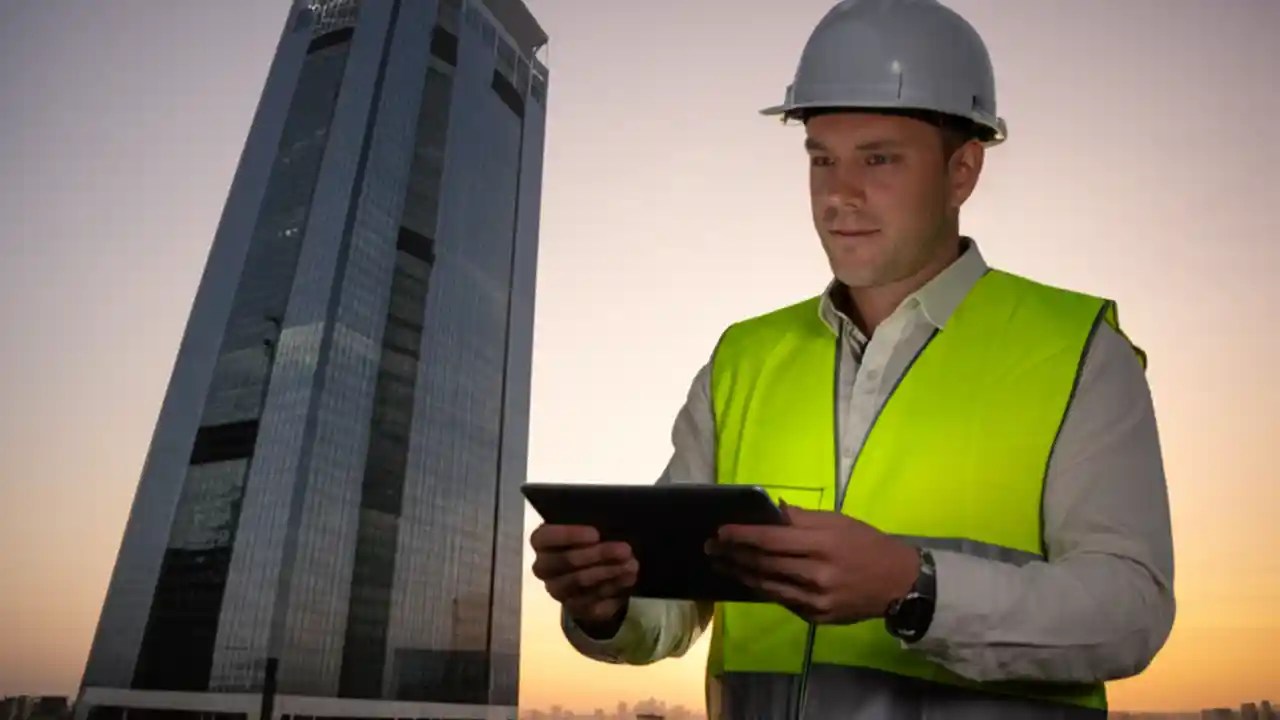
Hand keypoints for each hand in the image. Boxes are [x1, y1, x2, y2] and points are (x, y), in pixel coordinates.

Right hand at [530, 523, 637, 634]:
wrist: (593, 571)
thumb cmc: (588, 541)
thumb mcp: (588, 528)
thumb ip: (593, 524)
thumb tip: (609, 528)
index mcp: (542, 542)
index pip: (545, 537)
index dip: (569, 535)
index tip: (596, 534)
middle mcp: (544, 568)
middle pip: (566, 561)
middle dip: (598, 555)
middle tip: (625, 550)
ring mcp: (558, 591)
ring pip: (581, 581)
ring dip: (610, 572)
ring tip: (632, 564)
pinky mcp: (575, 608)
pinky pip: (593, 600)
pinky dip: (614, 587)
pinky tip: (628, 578)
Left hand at [707, 505, 919, 624]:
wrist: (898, 582)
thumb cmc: (866, 544)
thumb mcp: (838, 521)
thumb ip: (802, 518)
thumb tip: (771, 510)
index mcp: (822, 544)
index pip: (771, 539)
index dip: (742, 536)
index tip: (720, 531)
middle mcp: (816, 574)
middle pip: (764, 564)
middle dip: (733, 555)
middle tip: (710, 548)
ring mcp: (815, 599)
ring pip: (768, 586)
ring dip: (740, 575)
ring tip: (721, 565)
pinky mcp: (816, 617)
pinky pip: (782, 600)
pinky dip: (762, 589)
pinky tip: (748, 580)